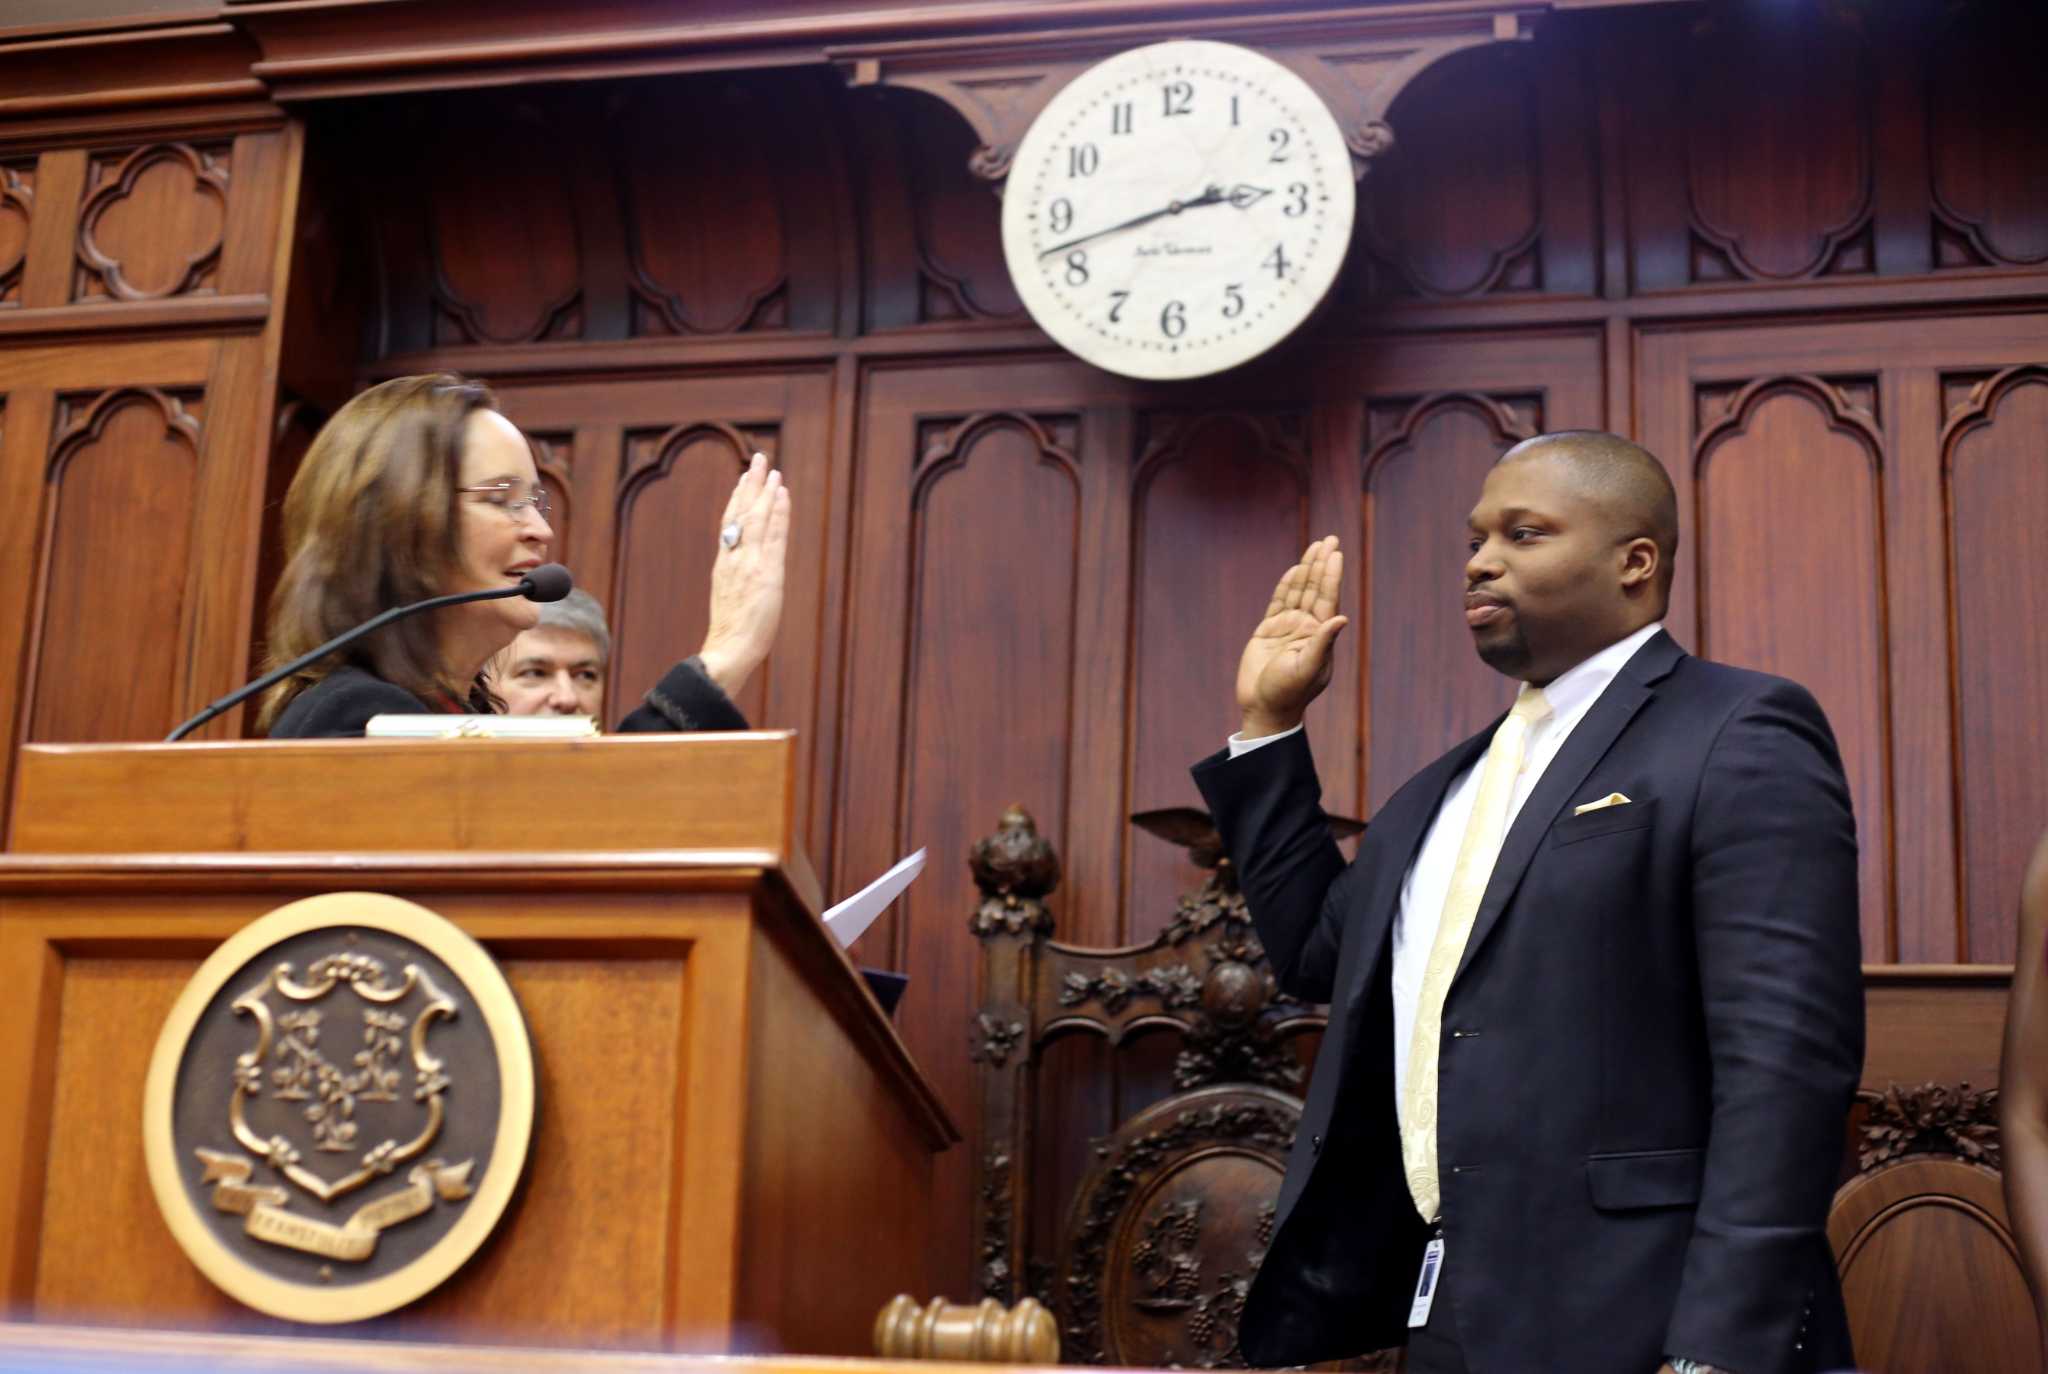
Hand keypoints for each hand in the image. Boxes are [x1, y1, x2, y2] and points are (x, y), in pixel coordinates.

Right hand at [698, 452, 790, 698]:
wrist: (728, 650)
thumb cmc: (730, 634)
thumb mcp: (730, 600)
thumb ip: (735, 580)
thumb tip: (742, 575)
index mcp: (724, 564)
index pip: (731, 523)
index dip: (738, 498)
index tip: (744, 479)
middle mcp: (734, 557)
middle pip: (741, 512)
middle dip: (750, 483)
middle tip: (759, 459)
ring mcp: (749, 563)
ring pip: (757, 517)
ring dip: (766, 491)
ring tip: (772, 469)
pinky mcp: (766, 572)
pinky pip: (773, 534)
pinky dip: (778, 511)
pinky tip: (782, 494)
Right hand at [1234, 536, 1346, 738]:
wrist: (1264, 708)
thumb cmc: (1289, 692)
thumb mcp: (1308, 668)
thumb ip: (1323, 642)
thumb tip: (1342, 618)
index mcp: (1319, 635)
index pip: (1328, 598)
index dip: (1332, 575)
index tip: (1336, 553)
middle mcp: (1306, 627)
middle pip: (1316, 589)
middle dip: (1322, 564)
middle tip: (1330, 539)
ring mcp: (1287, 628)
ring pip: (1299, 592)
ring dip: (1307, 569)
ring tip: (1315, 546)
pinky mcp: (1268, 631)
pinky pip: (1278, 602)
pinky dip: (1286, 586)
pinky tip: (1294, 570)